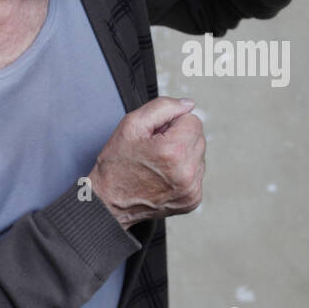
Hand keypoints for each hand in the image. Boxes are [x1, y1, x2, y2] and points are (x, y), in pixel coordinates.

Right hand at [86, 97, 205, 229]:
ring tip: (159, 163)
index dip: (172, 123)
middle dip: (179, 137)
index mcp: (174, 151)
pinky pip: (197, 173)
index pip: (193, 120)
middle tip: (155, 149)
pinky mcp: (192, 200)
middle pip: (199, 137)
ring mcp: (192, 189)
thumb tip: (188, 105)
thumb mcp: (132, 124)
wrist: (109, 202)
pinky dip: (184, 171)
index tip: (156, 135)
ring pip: (199, 155)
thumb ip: (163, 106)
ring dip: (183, 154)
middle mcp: (187, 172)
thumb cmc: (117, 165)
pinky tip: (165, 175)